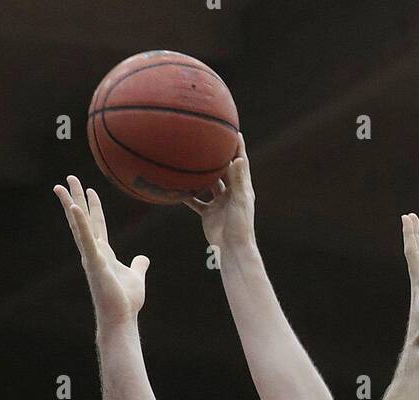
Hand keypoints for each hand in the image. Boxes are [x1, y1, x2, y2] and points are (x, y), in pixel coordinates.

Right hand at [54, 176, 148, 325]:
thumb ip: (138, 265)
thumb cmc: (125, 301)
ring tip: (62, 186)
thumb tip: (144, 258)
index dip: (93, 206)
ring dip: (71, 204)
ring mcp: (92, 257)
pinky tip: (74, 208)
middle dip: (76, 197)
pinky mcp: (95, 263)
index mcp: (103, 253)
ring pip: (79, 225)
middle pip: (82, 219)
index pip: (96, 224)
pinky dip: (80, 223)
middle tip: (68, 178)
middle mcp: (93, 252)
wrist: (121, 318)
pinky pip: (86, 239)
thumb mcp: (136, 277)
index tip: (88, 189)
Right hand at [181, 133, 254, 249]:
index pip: (240, 163)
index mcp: (241, 188)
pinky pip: (196, 201)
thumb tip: (239, 158)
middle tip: (208, 138)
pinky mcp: (209, 214)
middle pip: (223, 170)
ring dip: (200, 174)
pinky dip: (188, 194)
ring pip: (208, 184)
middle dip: (217, 156)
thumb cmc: (240, 226)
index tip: (233, 131)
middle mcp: (230, 193)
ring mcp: (219, 203)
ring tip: (190, 158)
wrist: (232, 250)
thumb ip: (238, 180)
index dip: (237, 147)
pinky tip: (177, 186)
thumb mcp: (239, 200)